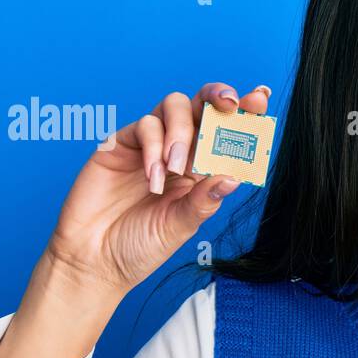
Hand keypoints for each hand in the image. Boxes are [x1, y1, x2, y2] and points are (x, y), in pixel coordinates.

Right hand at [43, 81, 272, 297]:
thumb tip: (233, 177)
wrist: (96, 260)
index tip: (261, 98)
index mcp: (202, 169)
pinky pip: (145, 126)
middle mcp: (179, 150)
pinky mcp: (121, 144)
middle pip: (202, 105)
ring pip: (174, 106)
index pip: (227, 133)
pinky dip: (155, 146)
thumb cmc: (141, 245)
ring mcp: (150, 144)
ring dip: (183, 131)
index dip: (244, 113)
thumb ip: (204, 201)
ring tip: (177, 168)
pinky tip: (154, 177)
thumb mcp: (182, 226)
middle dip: (219, 98)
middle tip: (231, 105)